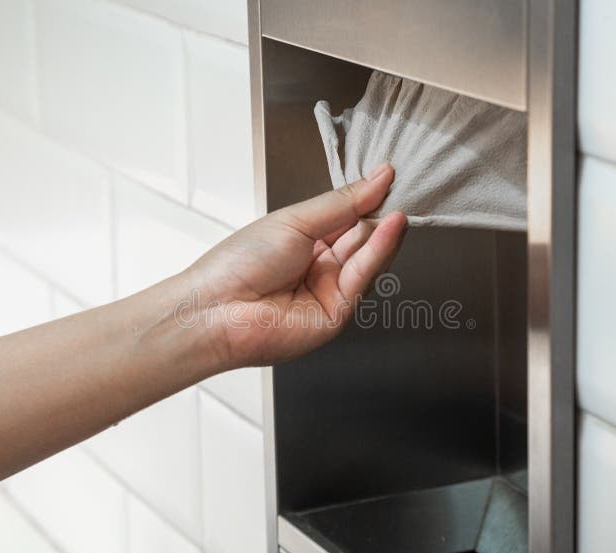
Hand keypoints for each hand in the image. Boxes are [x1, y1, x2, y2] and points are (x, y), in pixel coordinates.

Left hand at [184, 162, 405, 367]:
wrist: (217, 308)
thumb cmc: (239, 264)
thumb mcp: (295, 220)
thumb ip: (342, 203)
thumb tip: (377, 178)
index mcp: (304, 242)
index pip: (347, 217)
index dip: (368, 199)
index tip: (389, 177)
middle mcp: (319, 267)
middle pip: (362, 238)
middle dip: (379, 214)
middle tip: (398, 191)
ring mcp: (330, 291)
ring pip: (368, 257)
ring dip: (385, 231)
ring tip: (398, 207)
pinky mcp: (338, 312)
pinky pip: (364, 276)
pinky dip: (380, 250)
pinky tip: (391, 226)